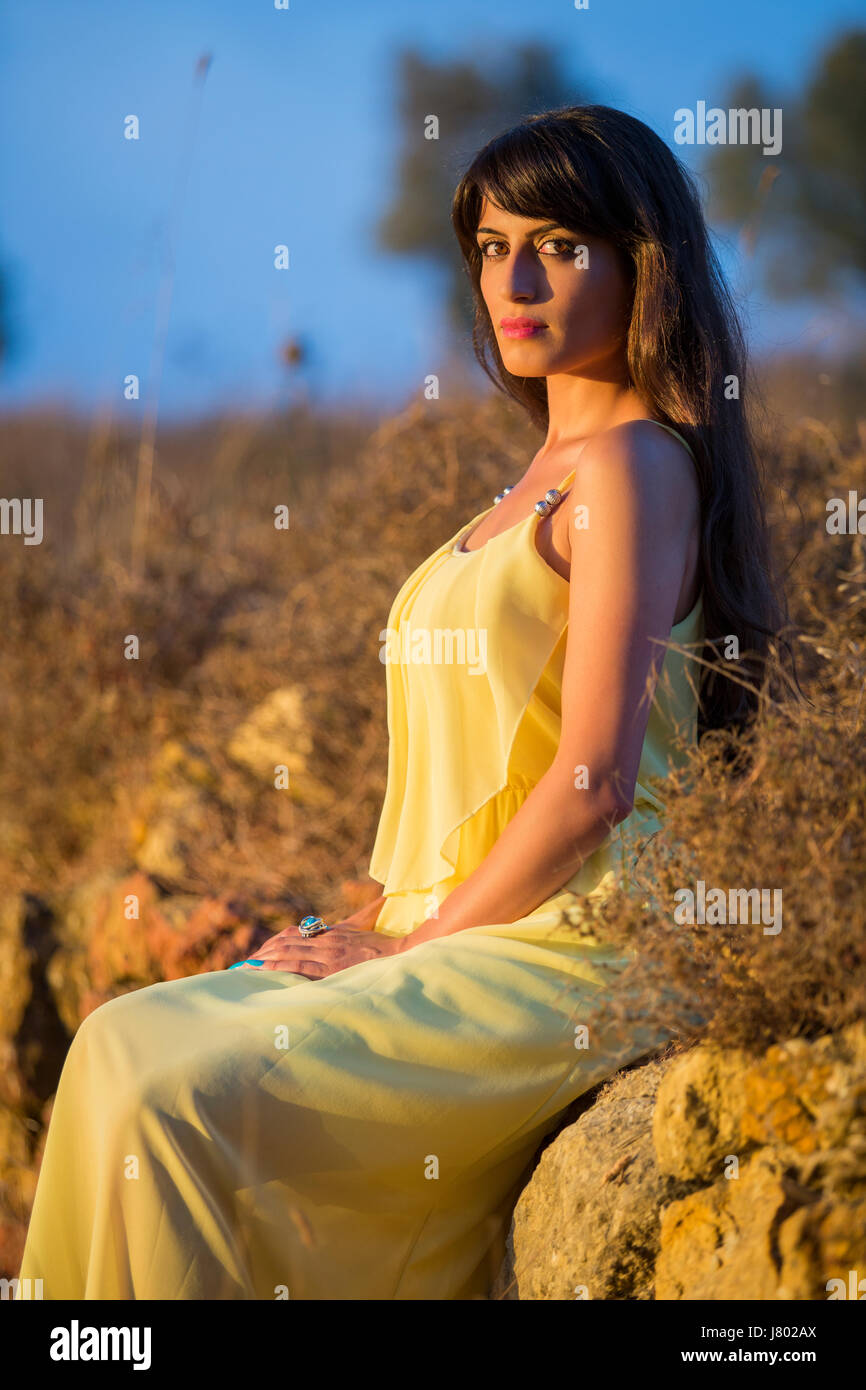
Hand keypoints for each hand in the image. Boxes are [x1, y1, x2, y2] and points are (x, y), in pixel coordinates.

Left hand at [229, 920, 404, 979]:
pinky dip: (279, 968)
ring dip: (265, 960)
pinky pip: (300, 967)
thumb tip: (330, 937)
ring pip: (288, 953)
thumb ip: (343, 936)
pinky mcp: (332, 968)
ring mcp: (328, 955)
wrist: (402, 954)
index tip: (257, 954)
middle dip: (263, 954)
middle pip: (285, 944)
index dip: (273, 945)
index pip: (294, 937)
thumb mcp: (360, 935)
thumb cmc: (384, 948)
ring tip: (246, 968)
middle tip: (243, 965)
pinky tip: (265, 971)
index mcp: (331, 936)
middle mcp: (325, 943)